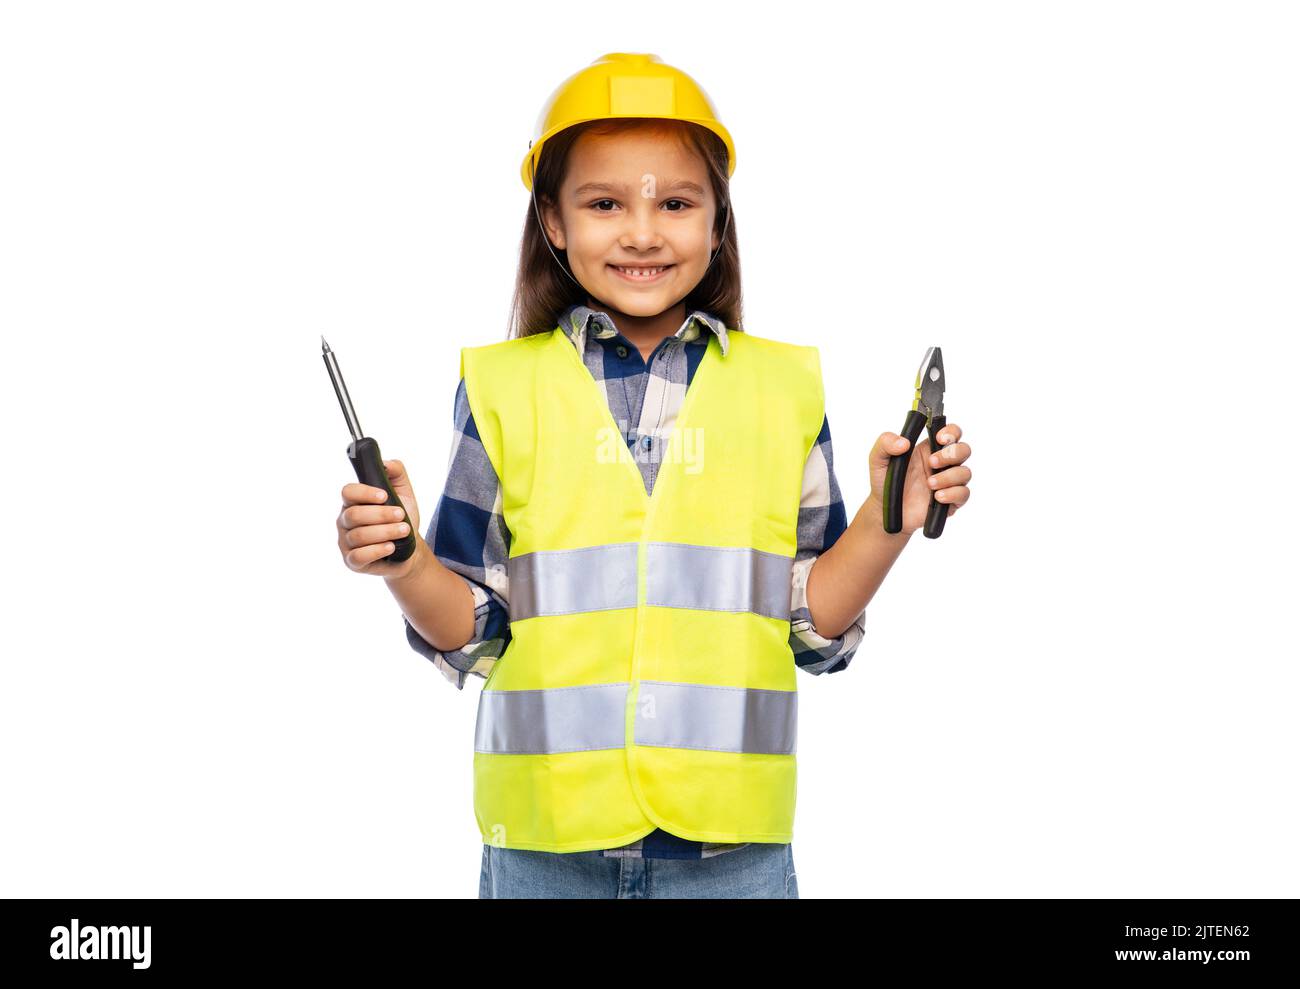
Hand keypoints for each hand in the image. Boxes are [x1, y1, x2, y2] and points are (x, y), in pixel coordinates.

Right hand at [336, 458, 424, 577]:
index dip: (365, 493)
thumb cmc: (402, 519)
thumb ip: (395, 472)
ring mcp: (346, 542)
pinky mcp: (352, 561)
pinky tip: (390, 547)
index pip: (348, 492)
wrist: (410, 549)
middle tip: (401, 515)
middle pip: (354, 515)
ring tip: (404, 530)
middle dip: (381, 515)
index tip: (384, 496)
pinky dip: (376, 550)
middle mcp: (345, 521)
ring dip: (385, 532)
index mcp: (353, 502)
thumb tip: (384, 463)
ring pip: (359, 535)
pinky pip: (358, 556)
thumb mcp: (404, 492)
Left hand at [863, 423, 971, 533]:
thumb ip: (885, 443)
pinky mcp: (950, 501)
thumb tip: (904, 442)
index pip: (951, 433)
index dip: (951, 432)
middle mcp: (942, 464)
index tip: (940, 438)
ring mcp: (948, 482)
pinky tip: (936, 497)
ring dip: (948, 476)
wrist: (886, 512)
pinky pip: (963, 494)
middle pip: (964, 450)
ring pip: (965, 473)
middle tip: (931, 462)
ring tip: (929, 484)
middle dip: (951, 454)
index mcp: (928, 449)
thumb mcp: (878, 459)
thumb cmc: (884, 483)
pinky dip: (952, 494)